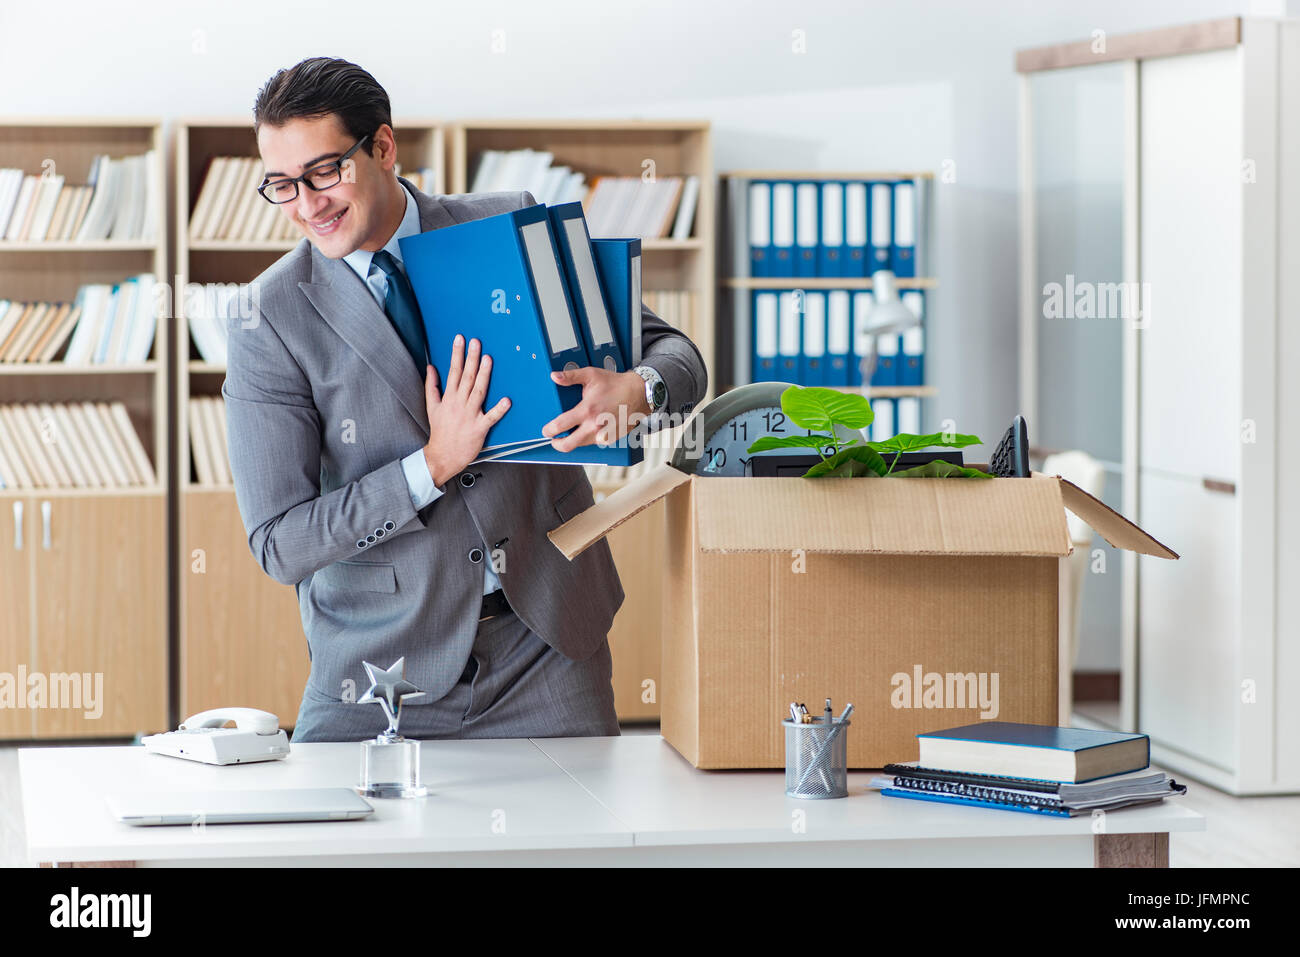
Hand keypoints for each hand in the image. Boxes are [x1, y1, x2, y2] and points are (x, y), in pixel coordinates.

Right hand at [422, 335, 510, 485]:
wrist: (443, 455)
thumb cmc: (440, 431)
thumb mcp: (432, 407)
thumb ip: (432, 386)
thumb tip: (431, 367)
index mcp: (449, 398)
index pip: (453, 371)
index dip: (457, 354)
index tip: (460, 340)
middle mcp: (459, 404)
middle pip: (467, 377)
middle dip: (471, 358)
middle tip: (476, 342)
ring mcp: (470, 415)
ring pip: (478, 391)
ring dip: (484, 375)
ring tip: (489, 359)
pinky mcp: (480, 428)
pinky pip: (491, 417)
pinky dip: (499, 409)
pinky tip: (507, 400)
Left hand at [541, 367, 650, 452]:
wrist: (639, 393)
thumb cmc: (616, 384)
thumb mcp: (591, 375)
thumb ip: (571, 376)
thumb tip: (555, 376)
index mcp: (587, 410)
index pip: (560, 426)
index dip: (548, 430)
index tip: (546, 430)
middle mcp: (594, 425)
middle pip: (568, 445)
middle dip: (557, 444)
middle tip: (555, 439)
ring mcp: (603, 434)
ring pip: (581, 446)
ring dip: (574, 441)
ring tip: (572, 431)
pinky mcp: (611, 439)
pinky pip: (594, 443)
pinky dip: (589, 439)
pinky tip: (589, 429)